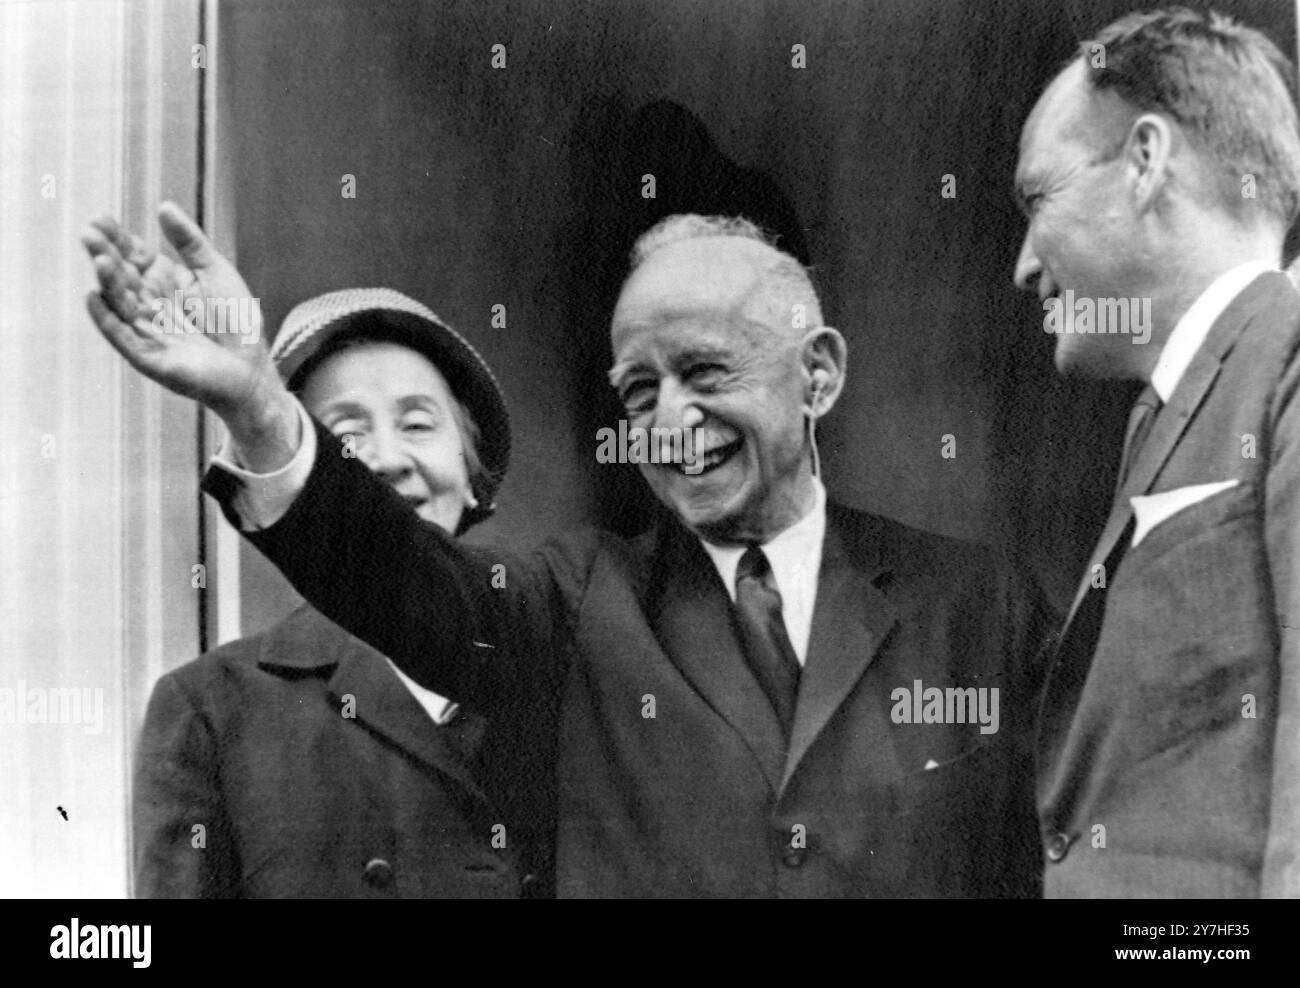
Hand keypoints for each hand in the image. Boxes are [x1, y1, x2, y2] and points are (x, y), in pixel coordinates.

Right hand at [82, 202, 297, 468]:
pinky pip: (123, 337)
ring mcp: (147, 331)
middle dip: (105, 256)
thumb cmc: (237, 321)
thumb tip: (164, 206)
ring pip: (120, 303)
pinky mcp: (150, 357)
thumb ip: (190, 242)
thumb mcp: (215, 271)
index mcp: (164, 283)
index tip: (102, 220)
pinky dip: (107, 319)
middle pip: (122, 277)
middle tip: (90, 234)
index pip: (133, 257)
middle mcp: (150, 305)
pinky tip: (94, 297)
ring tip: (99, 259)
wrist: (253, 368)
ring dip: (107, 282)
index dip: (118, 240)